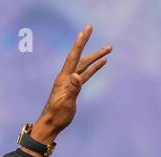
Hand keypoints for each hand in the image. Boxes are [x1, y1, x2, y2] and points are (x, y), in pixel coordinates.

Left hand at [29, 25, 111, 145]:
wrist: (51, 124)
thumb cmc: (57, 115)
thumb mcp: (66, 103)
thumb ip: (73, 89)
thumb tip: (78, 76)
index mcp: (64, 78)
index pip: (73, 57)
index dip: (79, 44)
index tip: (84, 31)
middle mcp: (67, 77)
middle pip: (79, 57)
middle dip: (86, 42)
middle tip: (90, 27)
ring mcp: (70, 82)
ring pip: (85, 65)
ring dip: (96, 56)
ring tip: (108, 49)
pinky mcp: (74, 88)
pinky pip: (86, 74)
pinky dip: (94, 68)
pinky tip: (102, 63)